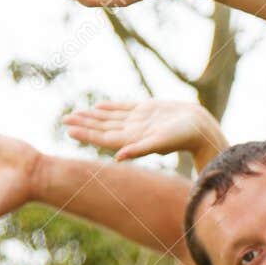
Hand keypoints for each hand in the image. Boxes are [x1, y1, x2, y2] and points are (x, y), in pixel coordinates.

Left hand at [64, 98, 226, 163]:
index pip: (103, 137)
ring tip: (75, 113)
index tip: (68, 129)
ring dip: (93, 116)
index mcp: (132, 140)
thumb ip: (138, 149)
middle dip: (84, 124)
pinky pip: (124, 108)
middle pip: (103, 127)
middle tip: (64, 119)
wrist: (201, 126)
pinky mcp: (147, 111)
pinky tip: (98, 106)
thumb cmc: (183, 137)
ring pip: (110, 118)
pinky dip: (110, 107)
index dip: (86, 133)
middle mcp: (133, 132)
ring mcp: (139, 121)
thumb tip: (117, 158)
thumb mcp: (160, 143)